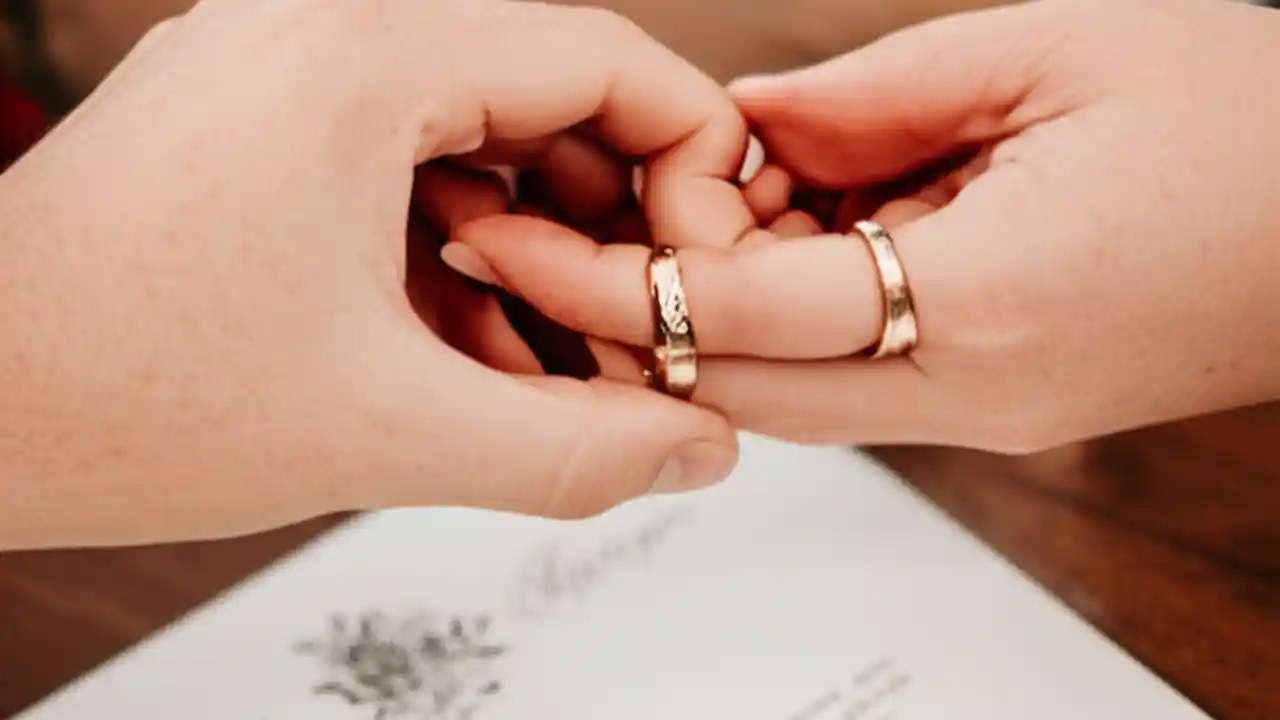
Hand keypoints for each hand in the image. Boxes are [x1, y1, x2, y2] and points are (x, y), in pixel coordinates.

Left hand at [0, 0, 754, 548]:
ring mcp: (272, 72)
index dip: (692, 159)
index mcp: (357, 56)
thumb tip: (693, 449)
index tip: (707, 253)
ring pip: (474, 134)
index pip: (603, 56)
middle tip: (638, 320)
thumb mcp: (387, 434)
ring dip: (534, 241)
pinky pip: (397, 162)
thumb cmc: (106, 394)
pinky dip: (455, 245)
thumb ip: (577, 451)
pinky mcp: (248, 126)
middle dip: (610, 218)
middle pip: (544, 92)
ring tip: (551, 353)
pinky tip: (464, 345)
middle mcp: (311, 31)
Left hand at [448, 0, 1279, 451]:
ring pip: (782, 388)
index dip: (604, 275)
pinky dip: (782, 313)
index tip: (510, 239)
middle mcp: (973, 389)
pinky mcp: (993, 399)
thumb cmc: (1261, 122)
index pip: (736, 315)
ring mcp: (984, 409)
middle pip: (735, 382)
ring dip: (708, 309)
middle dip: (624, 311)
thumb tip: (744, 128)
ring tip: (673, 202)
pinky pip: (845, 372)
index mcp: (988, 307)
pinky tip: (777, 226)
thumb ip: (870, 99)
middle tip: (541, 229)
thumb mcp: (1058, 52)